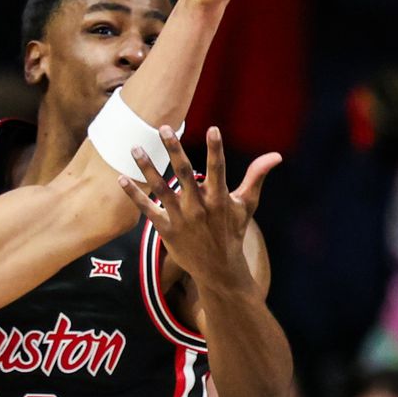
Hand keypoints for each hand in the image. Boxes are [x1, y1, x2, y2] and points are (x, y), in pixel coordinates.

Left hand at [118, 126, 277, 292]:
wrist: (218, 268)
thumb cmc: (232, 231)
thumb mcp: (246, 205)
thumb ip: (256, 177)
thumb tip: (276, 155)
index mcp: (219, 199)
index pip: (218, 169)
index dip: (215, 149)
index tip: (213, 129)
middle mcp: (199, 207)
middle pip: (184, 173)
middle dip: (174, 150)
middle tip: (163, 128)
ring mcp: (180, 218)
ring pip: (161, 188)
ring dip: (147, 168)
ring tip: (134, 147)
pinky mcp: (165, 229)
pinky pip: (147, 209)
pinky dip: (134, 195)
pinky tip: (121, 178)